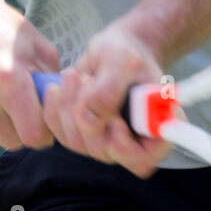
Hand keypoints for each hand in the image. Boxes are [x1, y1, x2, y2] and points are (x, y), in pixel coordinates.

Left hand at [40, 21, 173, 177]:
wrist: (114, 50)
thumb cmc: (126, 54)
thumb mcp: (121, 62)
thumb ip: (108, 91)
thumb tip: (88, 119)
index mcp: (156, 127)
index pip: (144, 159)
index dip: (125, 149)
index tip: (115, 122)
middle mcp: (132, 141)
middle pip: (105, 152)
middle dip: (88, 116)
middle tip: (86, 79)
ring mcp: (106, 142)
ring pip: (79, 144)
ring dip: (69, 109)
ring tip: (74, 75)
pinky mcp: (83, 136)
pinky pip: (61, 135)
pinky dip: (54, 111)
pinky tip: (58, 88)